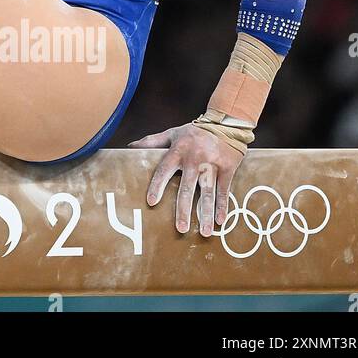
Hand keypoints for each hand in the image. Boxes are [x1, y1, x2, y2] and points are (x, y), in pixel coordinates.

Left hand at [129, 122, 245, 236]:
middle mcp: (194, 159)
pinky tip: (220, 222)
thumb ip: (151, 142)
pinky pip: (225, 190)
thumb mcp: (172, 134)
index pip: (164, 170)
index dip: (157, 186)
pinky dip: (223, 207)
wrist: (225, 124)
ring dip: (205, 214)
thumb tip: (129, 147)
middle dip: (183, 209)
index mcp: (178, 151)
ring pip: (208, 193)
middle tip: (180, 229)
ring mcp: (212, 165)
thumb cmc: (193, 132)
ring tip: (203, 233)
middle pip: (187, 188)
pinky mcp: (228, 168)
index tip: (151, 202)